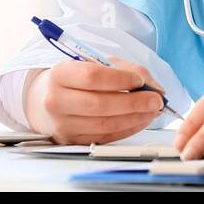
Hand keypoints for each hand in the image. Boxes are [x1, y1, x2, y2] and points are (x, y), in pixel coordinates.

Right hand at [23, 56, 166, 144]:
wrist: (48, 99)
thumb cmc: (77, 78)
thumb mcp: (97, 63)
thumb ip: (127, 70)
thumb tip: (154, 87)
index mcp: (60, 74)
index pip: (92, 77)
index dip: (119, 79)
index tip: (139, 80)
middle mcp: (57, 100)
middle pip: (99, 104)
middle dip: (133, 103)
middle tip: (155, 99)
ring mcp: (63, 124)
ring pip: (104, 125)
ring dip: (134, 118)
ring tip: (152, 110)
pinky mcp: (73, 141)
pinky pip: (106, 137)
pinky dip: (128, 129)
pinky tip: (140, 120)